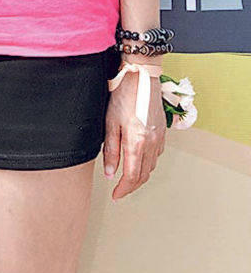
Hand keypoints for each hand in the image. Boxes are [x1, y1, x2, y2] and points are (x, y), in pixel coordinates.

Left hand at [103, 69, 165, 199]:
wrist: (141, 77)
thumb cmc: (123, 96)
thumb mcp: (110, 122)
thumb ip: (111, 150)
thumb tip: (110, 173)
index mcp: (137, 142)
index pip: (132, 176)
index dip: (123, 189)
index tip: (115, 195)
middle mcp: (151, 143)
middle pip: (143, 175)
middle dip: (131, 186)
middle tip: (119, 190)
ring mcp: (159, 138)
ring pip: (151, 166)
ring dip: (140, 175)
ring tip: (126, 177)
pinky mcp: (162, 132)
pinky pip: (156, 155)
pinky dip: (147, 163)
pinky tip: (138, 159)